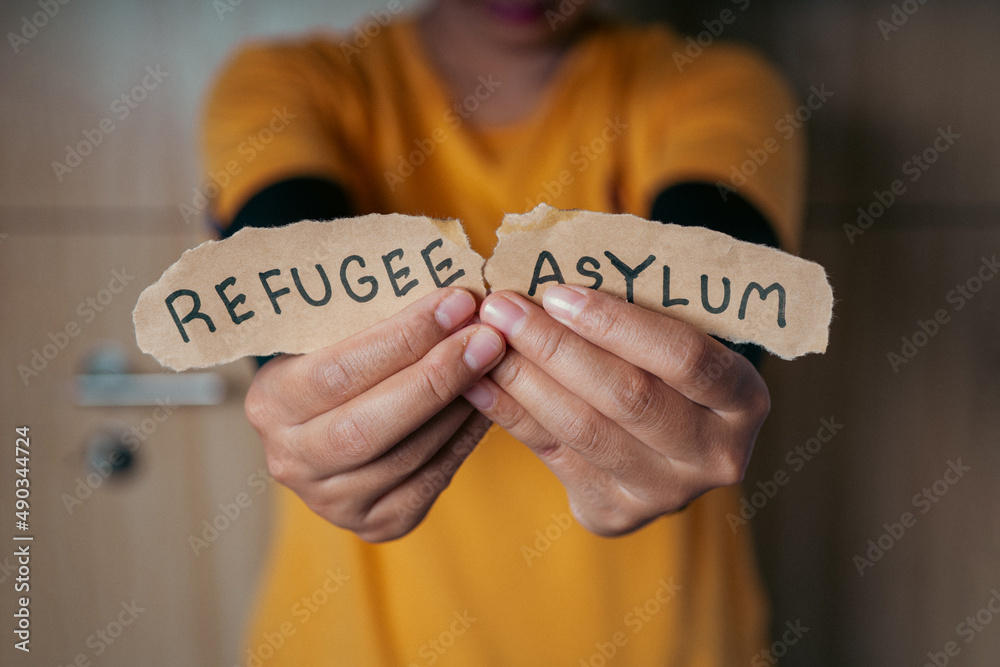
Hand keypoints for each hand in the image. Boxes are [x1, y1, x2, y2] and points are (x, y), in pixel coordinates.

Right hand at [244, 288, 504, 541]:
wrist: (325, 425)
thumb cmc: (339, 359)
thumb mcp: (332, 333)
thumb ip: (374, 316)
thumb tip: (451, 293)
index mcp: (269, 402)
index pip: (337, 371)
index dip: (402, 338)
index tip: (457, 302)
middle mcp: (291, 460)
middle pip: (368, 425)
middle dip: (436, 377)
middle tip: (488, 337)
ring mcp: (331, 501)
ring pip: (408, 455)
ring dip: (460, 406)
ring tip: (495, 362)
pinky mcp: (377, 523)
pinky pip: (431, 480)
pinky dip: (465, 438)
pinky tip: (489, 399)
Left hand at [464, 285, 769, 535]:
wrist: (667, 439)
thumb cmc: (661, 359)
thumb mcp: (675, 331)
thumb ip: (635, 306)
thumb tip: (550, 264)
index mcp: (744, 399)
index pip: (686, 358)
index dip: (619, 325)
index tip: (558, 293)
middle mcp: (715, 455)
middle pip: (629, 397)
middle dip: (556, 347)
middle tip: (502, 308)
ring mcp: (666, 493)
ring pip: (584, 429)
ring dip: (525, 379)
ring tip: (484, 339)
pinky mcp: (615, 513)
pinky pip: (551, 454)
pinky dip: (509, 413)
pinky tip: (477, 381)